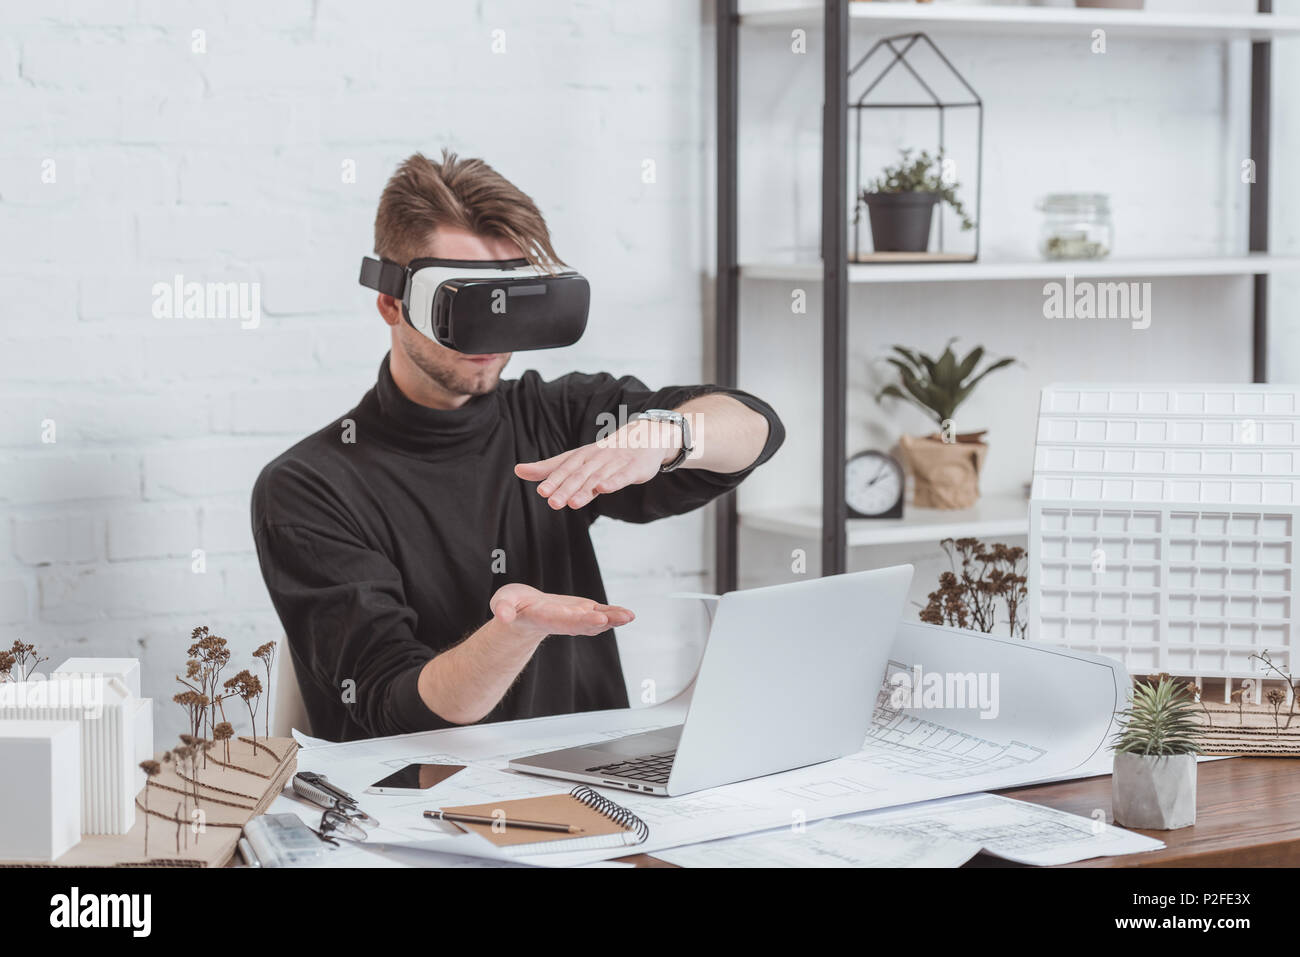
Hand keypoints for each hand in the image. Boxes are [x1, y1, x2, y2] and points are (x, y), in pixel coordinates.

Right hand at [489, 583, 634, 642]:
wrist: (522, 615)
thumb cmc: (511, 607)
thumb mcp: (502, 603)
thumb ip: (502, 608)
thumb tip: (502, 614)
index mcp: (544, 618)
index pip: (563, 620)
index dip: (580, 620)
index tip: (597, 619)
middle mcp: (563, 621)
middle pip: (584, 622)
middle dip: (601, 620)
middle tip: (619, 618)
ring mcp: (574, 618)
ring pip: (596, 620)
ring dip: (613, 619)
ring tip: (629, 616)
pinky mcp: (582, 612)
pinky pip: (600, 614)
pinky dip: (613, 614)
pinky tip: (628, 615)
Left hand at [514, 419, 681, 509]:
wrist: (645, 438)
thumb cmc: (607, 453)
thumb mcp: (577, 459)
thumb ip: (550, 468)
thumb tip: (518, 470)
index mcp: (582, 456)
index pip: (565, 468)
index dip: (554, 480)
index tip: (542, 491)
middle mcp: (597, 458)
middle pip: (579, 475)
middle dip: (566, 488)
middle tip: (552, 502)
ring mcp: (616, 462)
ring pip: (598, 477)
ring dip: (586, 490)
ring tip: (573, 503)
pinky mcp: (634, 468)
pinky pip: (623, 476)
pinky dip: (614, 482)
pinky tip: (605, 489)